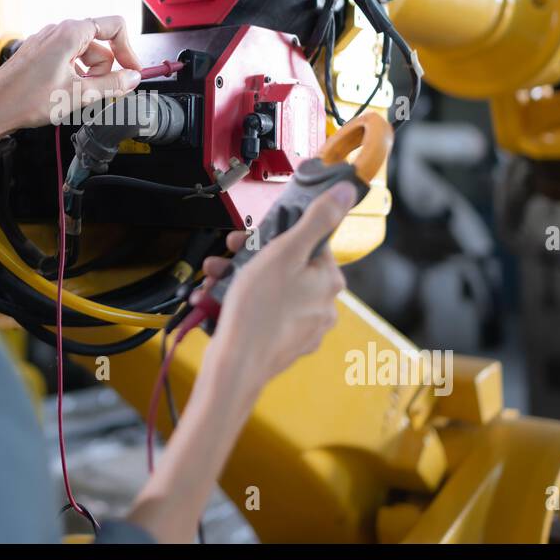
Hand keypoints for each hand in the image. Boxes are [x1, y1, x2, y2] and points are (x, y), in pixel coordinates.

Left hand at [0, 16, 142, 136]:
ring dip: (88, 76)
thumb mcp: (79, 94)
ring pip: (84, 55)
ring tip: (75, 97)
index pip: (115, 27)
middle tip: (95, 94)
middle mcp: (58, 31)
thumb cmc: (27, 99)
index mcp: (71, 33)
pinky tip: (63, 95)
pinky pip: (68, 61)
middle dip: (104, 70)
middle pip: (100, 45)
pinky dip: (73, 76)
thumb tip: (133, 78)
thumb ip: (112, 84)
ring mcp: (47, 42)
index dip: (128, 50)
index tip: (133, 73)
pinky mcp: (39, 55)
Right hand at [195, 181, 357, 390]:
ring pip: (272, 290)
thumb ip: (316, 220)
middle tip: (227, 255)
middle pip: (287, 266)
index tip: (253, 236)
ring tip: (214, 279)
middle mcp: (323, 306)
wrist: (237, 366)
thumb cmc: (258, 310)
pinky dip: (243, 304)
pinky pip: (265, 314)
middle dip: (251, 257)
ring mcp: (305, 328)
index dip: (277, 235)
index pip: (309, 243)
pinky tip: (219, 300)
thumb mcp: (284, 252)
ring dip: (240, 279)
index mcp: (328, 281)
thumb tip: (346, 192)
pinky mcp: (285, 344)